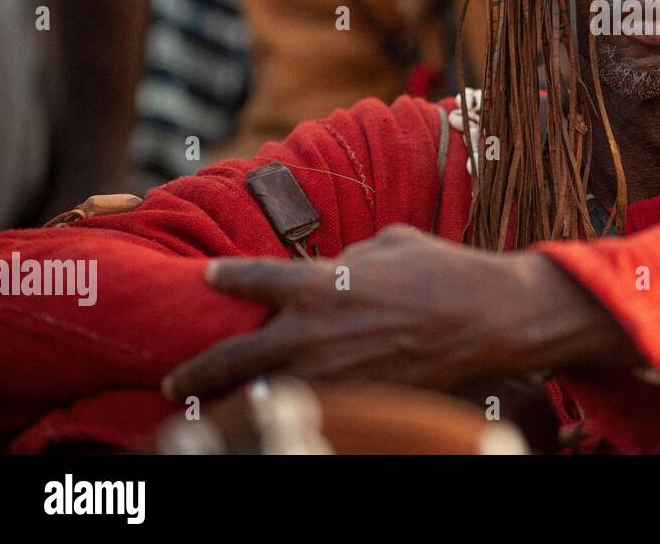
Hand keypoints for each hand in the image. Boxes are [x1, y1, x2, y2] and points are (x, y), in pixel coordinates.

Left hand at [163, 225, 637, 399]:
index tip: (209, 276)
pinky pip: (310, 407)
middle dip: (198, 372)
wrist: (485, 317)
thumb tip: (335, 269)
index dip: (226, 277)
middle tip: (175, 381)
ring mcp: (333, 373)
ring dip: (234, 403)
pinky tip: (275, 416)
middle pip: (234, 358)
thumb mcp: (389, 243)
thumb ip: (349, 257)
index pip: (253, 279)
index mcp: (319, 283)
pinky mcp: (359, 398)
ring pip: (263, 396)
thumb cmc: (441, 269)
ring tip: (211, 412)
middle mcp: (313, 332)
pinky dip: (288, 412)